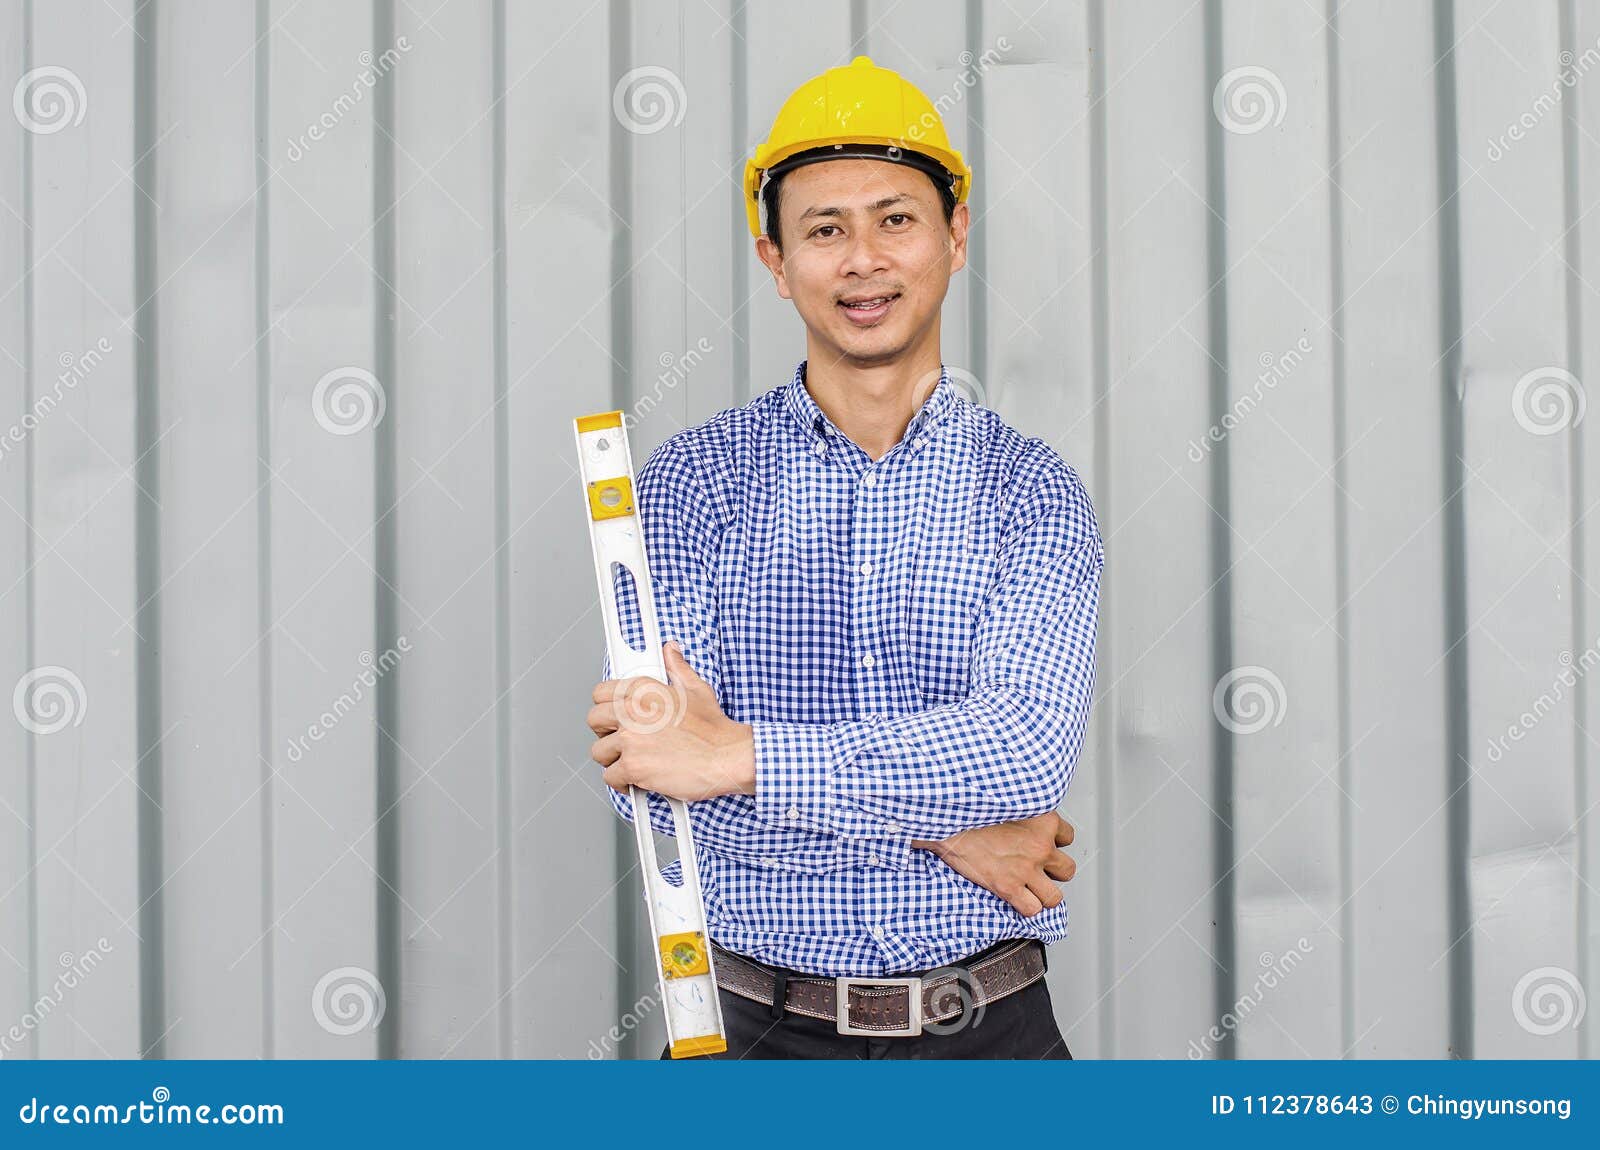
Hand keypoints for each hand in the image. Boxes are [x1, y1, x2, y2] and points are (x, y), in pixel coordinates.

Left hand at [588, 642, 755, 800]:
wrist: (726, 757)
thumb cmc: (714, 729)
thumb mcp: (696, 689)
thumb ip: (677, 668)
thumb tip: (671, 651)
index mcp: (644, 689)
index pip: (601, 693)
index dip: (607, 707)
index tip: (615, 717)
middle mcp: (633, 711)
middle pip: (594, 720)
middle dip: (605, 732)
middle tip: (622, 740)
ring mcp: (630, 739)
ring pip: (599, 751)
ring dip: (614, 760)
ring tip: (635, 761)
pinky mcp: (633, 765)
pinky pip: (610, 776)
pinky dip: (623, 782)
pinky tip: (639, 778)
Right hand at [917, 812, 1076, 916]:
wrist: (948, 821)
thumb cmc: (973, 808)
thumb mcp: (1009, 798)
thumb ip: (1025, 809)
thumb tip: (1026, 814)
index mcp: (1044, 820)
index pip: (1068, 837)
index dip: (1055, 842)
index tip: (1043, 843)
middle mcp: (1040, 846)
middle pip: (1067, 869)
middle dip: (1054, 871)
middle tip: (1038, 868)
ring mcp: (1026, 869)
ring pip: (1054, 897)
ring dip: (1044, 894)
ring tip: (1032, 889)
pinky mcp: (1008, 887)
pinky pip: (1032, 909)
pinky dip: (1025, 907)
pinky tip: (1017, 898)